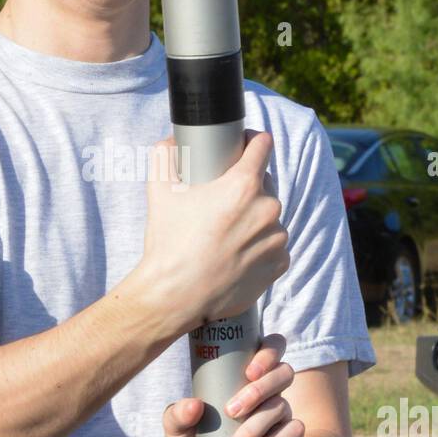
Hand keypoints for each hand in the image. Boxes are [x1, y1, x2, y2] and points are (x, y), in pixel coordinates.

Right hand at [139, 130, 289, 336]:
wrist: (175, 296)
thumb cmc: (168, 242)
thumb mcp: (158, 189)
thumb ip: (165, 154)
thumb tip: (173, 140)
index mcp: (243, 186)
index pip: (262, 145)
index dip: (250, 141)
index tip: (241, 147)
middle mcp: (267, 210)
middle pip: (265, 183)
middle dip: (247, 186)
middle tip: (221, 202)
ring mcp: (276, 239)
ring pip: (269, 217)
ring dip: (254, 219)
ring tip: (226, 233)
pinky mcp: (278, 264)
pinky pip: (274, 246)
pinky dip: (259, 247)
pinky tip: (237, 254)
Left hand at [163, 333, 304, 436]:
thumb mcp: (177, 428)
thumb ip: (178, 415)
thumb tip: (194, 405)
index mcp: (246, 372)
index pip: (272, 346)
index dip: (268, 352)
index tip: (249, 371)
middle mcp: (270, 388)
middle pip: (283, 372)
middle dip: (259, 390)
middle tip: (231, 412)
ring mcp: (282, 412)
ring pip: (282, 406)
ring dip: (255, 428)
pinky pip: (293, 433)